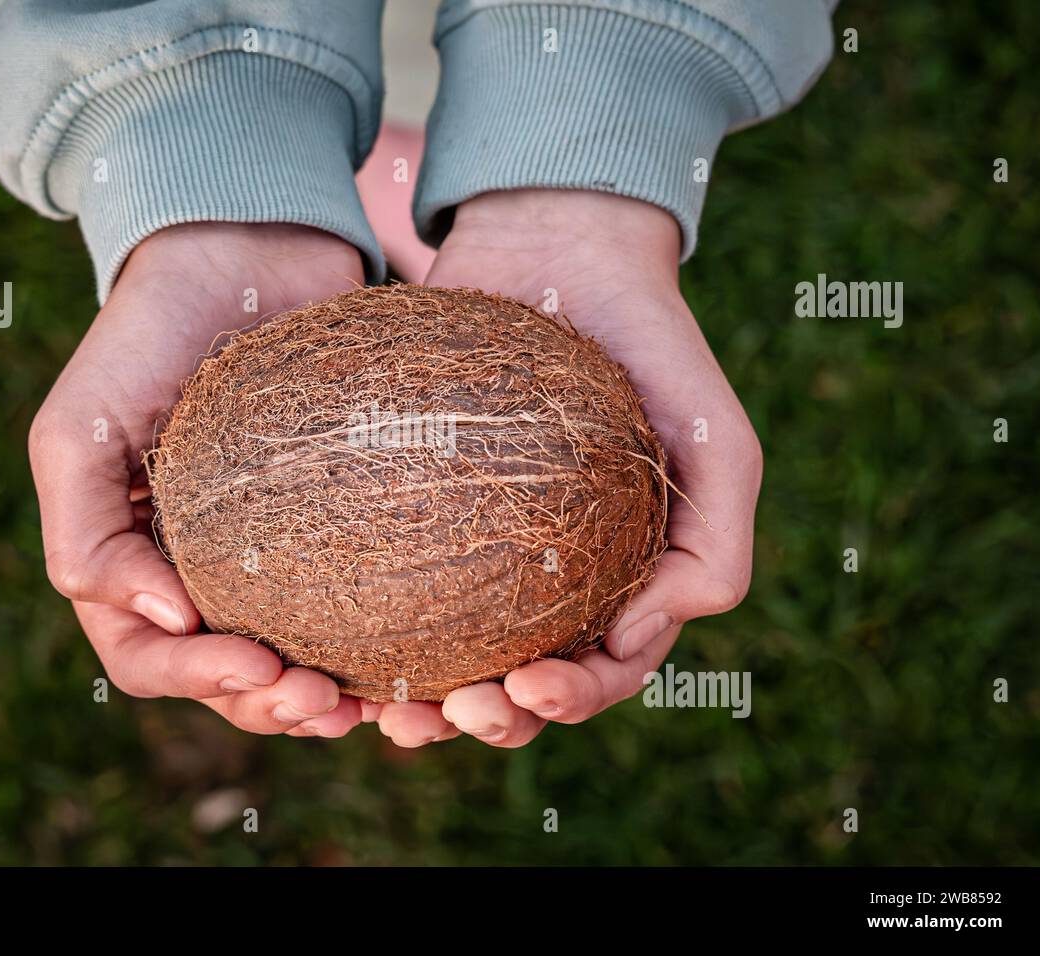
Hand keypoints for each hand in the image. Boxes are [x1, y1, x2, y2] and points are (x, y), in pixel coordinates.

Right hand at [28, 223, 364, 736]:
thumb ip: (87, 535)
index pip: (150, 656)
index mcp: (132, 559)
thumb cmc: (145, 334)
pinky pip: (357, 600)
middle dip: (270, 706)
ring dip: (324, 696)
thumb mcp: (78, 430)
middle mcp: (200, 568)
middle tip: (327, 704)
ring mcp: (271, 551)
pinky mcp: (340, 521)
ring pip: (293, 656)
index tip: (259, 670)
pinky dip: (375, 641)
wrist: (242, 247)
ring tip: (370, 704)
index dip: (199, 681)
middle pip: (228, 678)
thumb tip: (170, 623)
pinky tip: (413, 659)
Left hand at [365, 190, 762, 746]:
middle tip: (432, 719)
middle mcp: (548, 572)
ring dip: (413, 697)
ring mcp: (476, 541)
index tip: (520, 691)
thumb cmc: (650, 339)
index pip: (598, 670)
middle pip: (514, 682)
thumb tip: (636, 641)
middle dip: (477, 721)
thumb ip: (716, 544)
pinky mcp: (411, 502)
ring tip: (375, 707)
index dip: (565, 702)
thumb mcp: (717, 437)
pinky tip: (321, 638)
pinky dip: (358, 622)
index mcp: (622, 575)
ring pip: (443, 649)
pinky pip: (381, 574)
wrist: (557, 240)